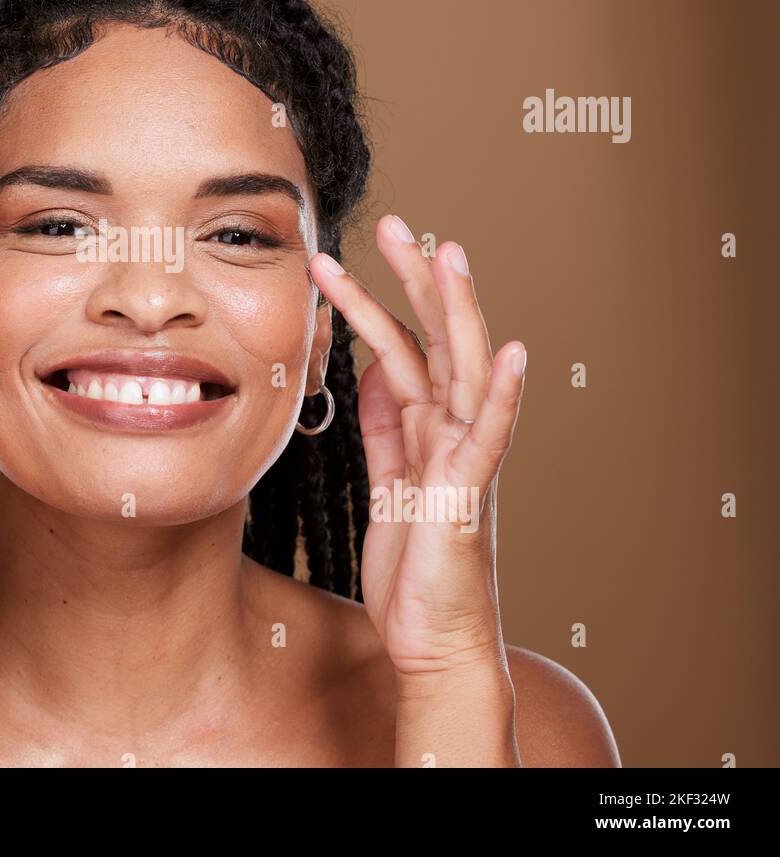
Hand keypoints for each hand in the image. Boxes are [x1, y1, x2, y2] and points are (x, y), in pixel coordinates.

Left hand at [309, 215, 525, 681]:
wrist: (430, 642)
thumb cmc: (412, 568)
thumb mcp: (386, 486)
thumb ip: (384, 430)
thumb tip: (370, 373)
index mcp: (427, 431)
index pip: (407, 348)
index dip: (385, 300)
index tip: (355, 256)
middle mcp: (451, 435)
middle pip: (436, 341)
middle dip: (416, 281)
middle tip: (397, 224)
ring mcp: (465, 460)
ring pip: (461, 372)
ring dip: (456, 312)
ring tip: (449, 255)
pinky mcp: (469, 496)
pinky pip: (489, 439)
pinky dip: (500, 396)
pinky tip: (510, 354)